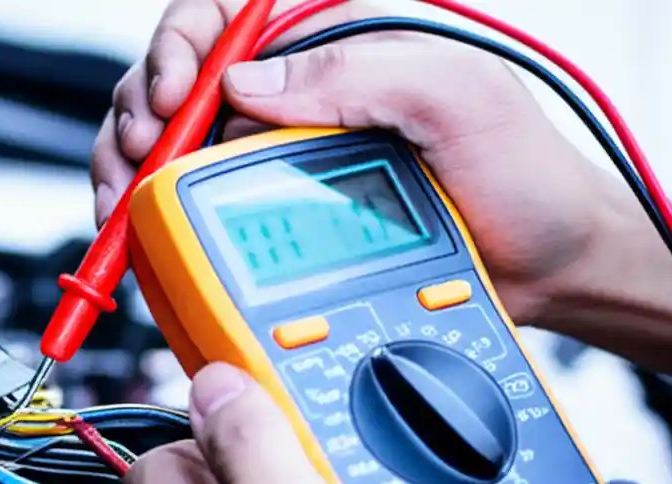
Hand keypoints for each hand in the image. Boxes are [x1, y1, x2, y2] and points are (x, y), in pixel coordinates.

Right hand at [90, 0, 654, 327]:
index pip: (226, 15)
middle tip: (137, 156)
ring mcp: (278, 156)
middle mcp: (297, 94)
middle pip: (181, 79)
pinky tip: (147, 235)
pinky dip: (157, 220)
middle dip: (138, 112)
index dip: (180, 45)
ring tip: (126, 200)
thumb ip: (356, 71)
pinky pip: (196, 207)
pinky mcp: (272, 215)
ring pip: (173, 144)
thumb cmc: (521, 176)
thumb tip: (247, 83)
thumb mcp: (455, 96)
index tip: (173, 96)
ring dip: (133, 167)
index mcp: (335, 43)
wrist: (545, 269)